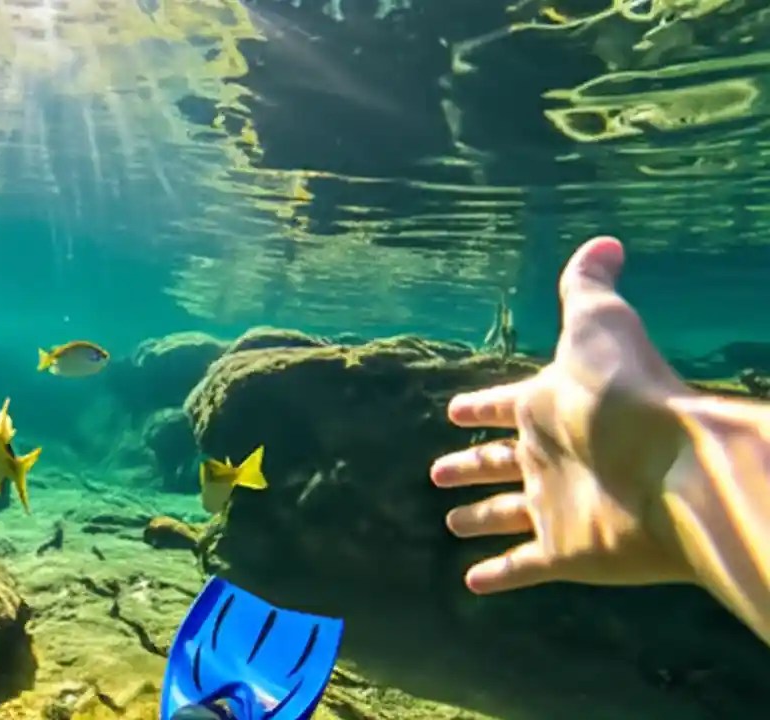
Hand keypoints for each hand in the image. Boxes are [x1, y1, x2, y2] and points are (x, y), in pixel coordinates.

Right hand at [430, 236, 696, 592]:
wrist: (673, 468)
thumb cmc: (627, 392)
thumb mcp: (597, 325)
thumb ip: (588, 286)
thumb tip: (605, 240)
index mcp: (548, 407)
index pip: (502, 405)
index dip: (477, 406)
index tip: (452, 409)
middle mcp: (551, 456)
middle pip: (499, 464)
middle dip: (469, 467)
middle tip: (437, 473)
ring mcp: (556, 507)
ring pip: (506, 515)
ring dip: (480, 519)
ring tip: (452, 523)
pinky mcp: (564, 553)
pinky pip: (522, 567)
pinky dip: (499, 575)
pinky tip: (472, 583)